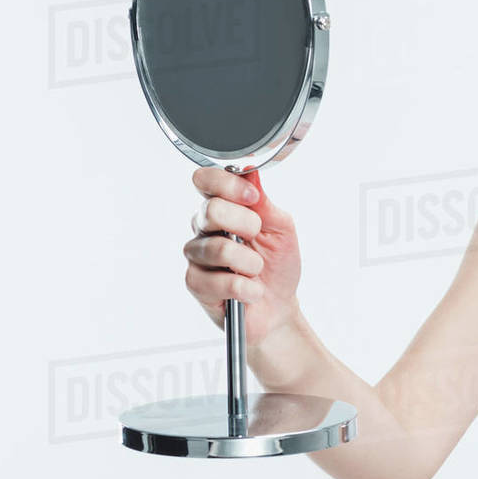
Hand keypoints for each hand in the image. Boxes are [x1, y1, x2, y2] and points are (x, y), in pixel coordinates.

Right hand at [183, 168, 301, 345]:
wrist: (279, 306)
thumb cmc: (278, 265)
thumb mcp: (281, 229)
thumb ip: (264, 202)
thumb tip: (251, 172)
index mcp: (223, 208)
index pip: (205, 181)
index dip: (228, 185)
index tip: (252, 197)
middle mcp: (204, 228)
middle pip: (211, 211)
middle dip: (246, 224)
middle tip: (258, 237)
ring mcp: (197, 256)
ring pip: (216, 248)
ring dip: (249, 262)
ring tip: (257, 270)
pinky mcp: (196, 284)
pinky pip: (217, 281)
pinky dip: (244, 287)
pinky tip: (251, 290)